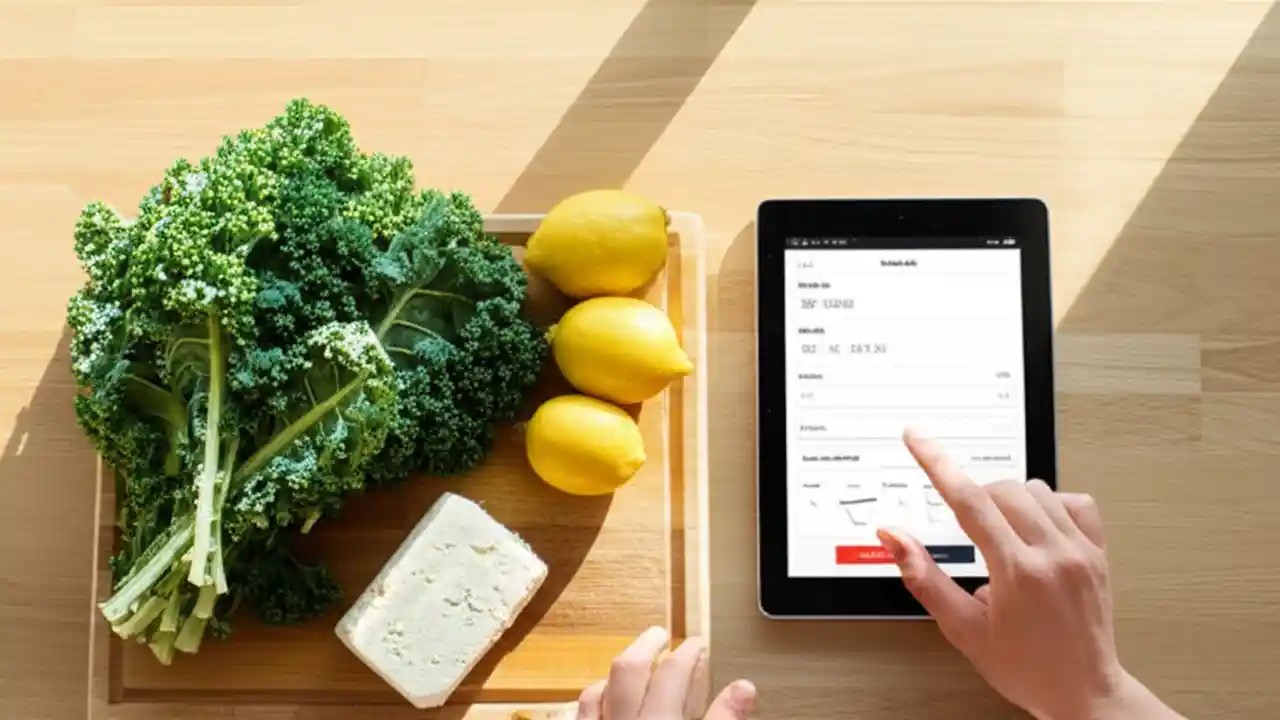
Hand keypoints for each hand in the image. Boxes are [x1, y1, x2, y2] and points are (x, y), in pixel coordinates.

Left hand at [576, 626, 755, 719]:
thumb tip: (743, 688)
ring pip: (600, 688)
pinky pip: (582, 713)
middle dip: (646, 645)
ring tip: (636, 662)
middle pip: (629, 668)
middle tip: (661, 634)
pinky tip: (604, 694)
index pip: (673, 672)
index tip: (697, 644)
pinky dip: (596, 696)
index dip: (688, 652)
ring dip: (618, 672)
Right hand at [876, 429, 1183, 719]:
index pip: (968, 500)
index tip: (918, 439)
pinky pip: (1075, 501)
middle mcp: (1053, 554)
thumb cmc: (1025, 668)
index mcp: (1017, 572)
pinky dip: (1049, 503)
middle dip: (973, 496)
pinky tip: (1036, 525)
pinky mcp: (1098, 553)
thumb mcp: (962, 628)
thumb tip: (894, 537)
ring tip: (998, 533)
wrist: (1082, 693)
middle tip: (964, 528)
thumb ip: (924, 577)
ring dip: (1008, 499)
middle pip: (1001, 489)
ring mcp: (1081, 551)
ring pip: (1036, 489)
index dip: (937, 463)